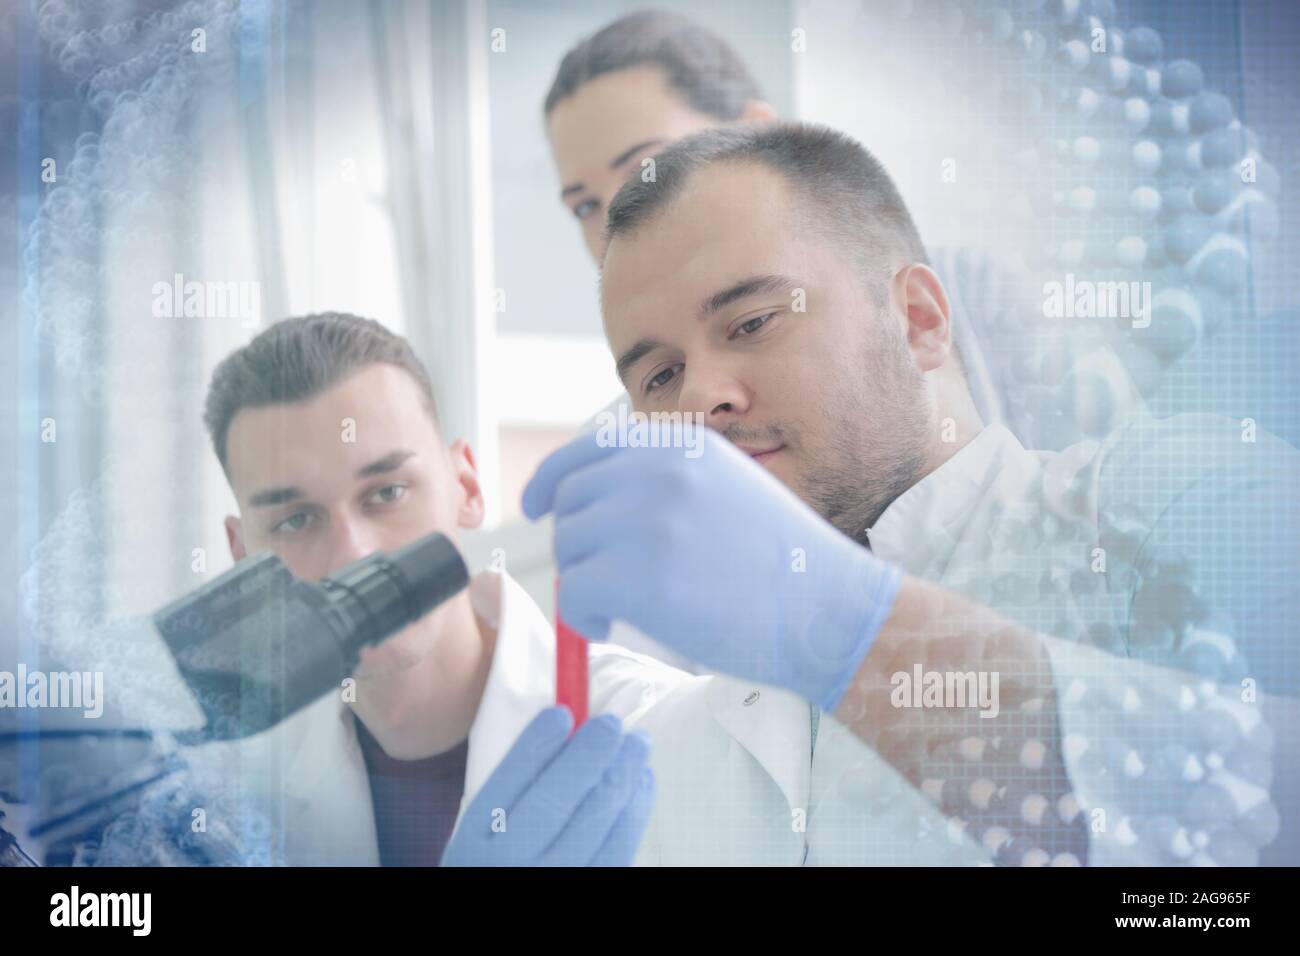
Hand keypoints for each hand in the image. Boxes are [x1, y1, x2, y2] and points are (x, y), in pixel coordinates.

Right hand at [441, 707, 653, 866]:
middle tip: (611, 722)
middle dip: (589, 752)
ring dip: (623, 773)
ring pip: (596, 820)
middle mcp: (510, 862)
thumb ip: (518, 784)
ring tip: (636, 744)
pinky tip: (641, 782)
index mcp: (477, 837)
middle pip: (555, 799)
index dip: (537, 743)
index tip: (561, 712)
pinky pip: (620, 846)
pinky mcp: (592, 884)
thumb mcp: (488, 827)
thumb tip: (568, 723)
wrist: (515, 911)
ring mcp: (553, 878)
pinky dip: (636, 807)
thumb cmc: (507, 853)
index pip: (507, 782)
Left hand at [522, 425, 902, 710]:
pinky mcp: (641, 576)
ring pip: (569, 546)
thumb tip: (590, 501)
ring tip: (622, 607)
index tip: (535, 506)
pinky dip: (584, 615)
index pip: (587, 449)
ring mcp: (648, 520)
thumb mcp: (728, 488)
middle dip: (574, 542)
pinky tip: (614, 625)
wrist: (827, 608)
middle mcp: (659, 470)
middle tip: (600, 579)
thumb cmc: (780, 563)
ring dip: (583, 582)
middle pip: (570, 500)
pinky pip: (574, 592)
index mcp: (681, 446)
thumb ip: (664, 481)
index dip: (551, 479)